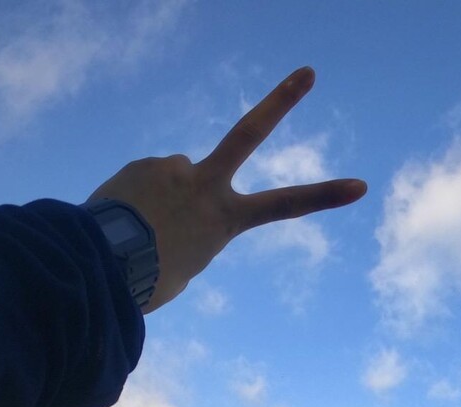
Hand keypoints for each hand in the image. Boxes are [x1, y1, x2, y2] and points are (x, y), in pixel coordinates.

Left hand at [88, 67, 366, 313]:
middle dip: (283, 101)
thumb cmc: (147, 279)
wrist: (99, 263)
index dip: (326, 196)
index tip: (361, 185)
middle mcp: (205, 184)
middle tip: (307, 73)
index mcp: (225, 219)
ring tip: (140, 229)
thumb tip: (177, 201)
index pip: (287, 205)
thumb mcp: (186, 265)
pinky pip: (145, 181)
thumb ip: (193, 231)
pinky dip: (136, 199)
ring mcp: (174, 170)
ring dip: (163, 199)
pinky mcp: (142, 164)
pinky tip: (122, 219)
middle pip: (250, 133)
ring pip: (177, 178)